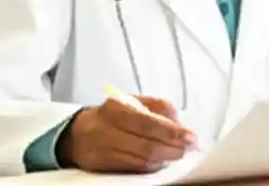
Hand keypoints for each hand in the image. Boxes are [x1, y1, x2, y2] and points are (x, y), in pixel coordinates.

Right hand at [55, 95, 196, 172]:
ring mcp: (103, 149)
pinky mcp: (102, 165)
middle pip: (146, 144)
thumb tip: (180, 123)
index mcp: (117, 107)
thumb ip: (159, 108)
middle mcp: (107, 128)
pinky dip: (151, 166)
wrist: (77, 133)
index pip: (148, 122)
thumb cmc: (112, 115)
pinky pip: (133, 168)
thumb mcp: (133, 101)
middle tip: (189, 148)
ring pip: (141, 159)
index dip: (172, 132)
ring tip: (178, 154)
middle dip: (173, 148)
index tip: (190, 137)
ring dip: (165, 159)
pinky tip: (161, 161)